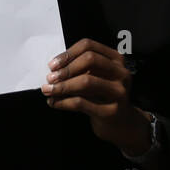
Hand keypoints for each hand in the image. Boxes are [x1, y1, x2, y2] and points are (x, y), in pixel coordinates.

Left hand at [42, 39, 150, 154]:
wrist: (121, 124)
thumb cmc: (103, 96)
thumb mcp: (96, 77)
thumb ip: (80, 69)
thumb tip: (54, 69)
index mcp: (116, 59)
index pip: (89, 46)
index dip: (68, 54)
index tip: (52, 65)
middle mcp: (121, 73)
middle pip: (89, 60)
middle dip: (66, 69)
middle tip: (50, 78)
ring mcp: (119, 92)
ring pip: (86, 81)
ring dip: (62, 86)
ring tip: (48, 90)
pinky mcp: (111, 111)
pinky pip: (81, 103)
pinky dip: (63, 102)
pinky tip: (53, 102)